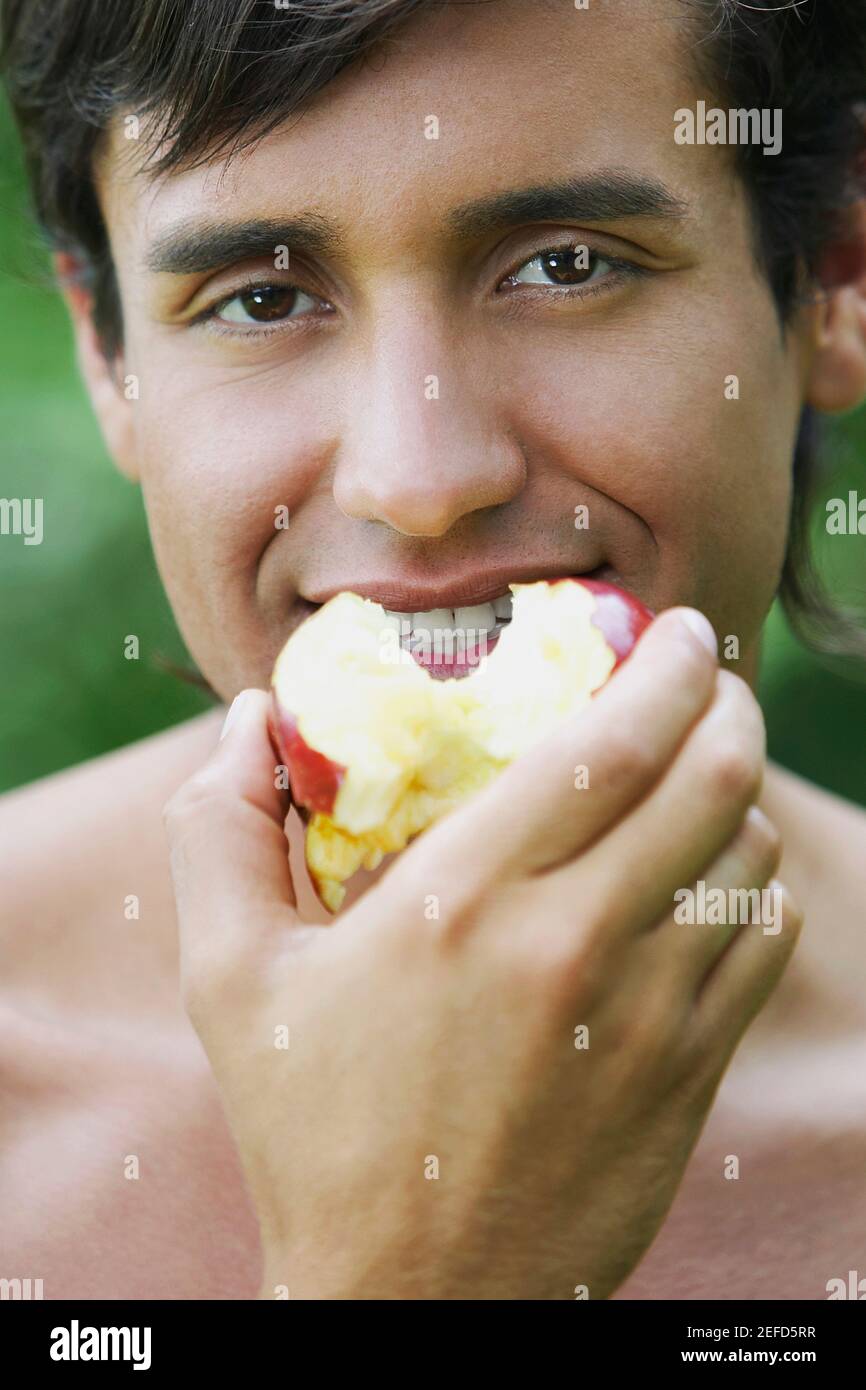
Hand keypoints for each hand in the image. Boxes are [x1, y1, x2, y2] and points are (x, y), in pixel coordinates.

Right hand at [163, 608, 801, 1299]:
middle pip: (709, 782)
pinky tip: (714, 888)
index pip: (607, 745)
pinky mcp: (687, 1077)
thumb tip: (249, 717)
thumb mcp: (229, 982)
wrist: (411, 1304)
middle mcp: (572, 946)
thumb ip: (221, 830)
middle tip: (713, 683)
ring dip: (740, 798)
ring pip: (746, 860)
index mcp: (461, 903)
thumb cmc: (314, 1135)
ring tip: (706, 779)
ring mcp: (646, 1017)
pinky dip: (753, 894)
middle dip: (730, 708)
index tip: (681, 630)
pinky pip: (760, 948)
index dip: (666, 669)